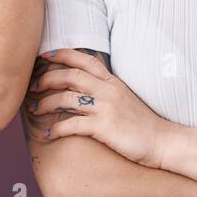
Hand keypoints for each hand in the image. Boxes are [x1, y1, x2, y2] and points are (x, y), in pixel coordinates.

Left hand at [27, 48, 169, 167]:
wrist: (163, 142)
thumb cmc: (143, 124)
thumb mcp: (125, 98)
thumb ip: (107, 88)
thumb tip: (87, 84)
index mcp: (112, 82)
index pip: (85, 60)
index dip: (63, 54)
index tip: (44, 56)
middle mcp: (108, 90)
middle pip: (70, 75)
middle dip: (47, 78)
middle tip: (33, 86)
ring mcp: (106, 108)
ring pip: (66, 98)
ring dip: (45, 103)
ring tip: (34, 109)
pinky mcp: (104, 127)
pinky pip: (72, 124)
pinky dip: (56, 128)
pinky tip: (48, 133)